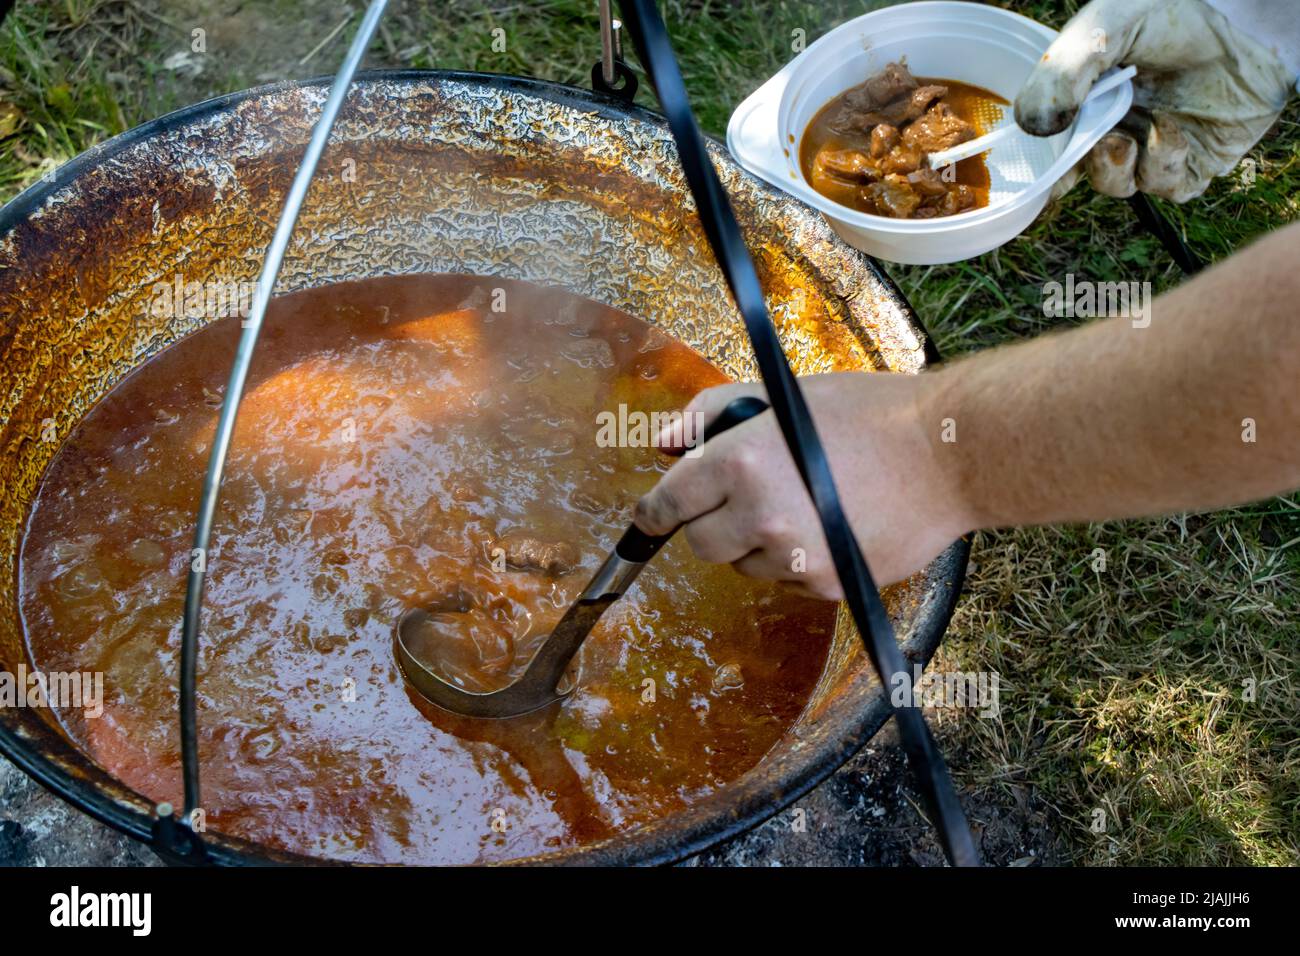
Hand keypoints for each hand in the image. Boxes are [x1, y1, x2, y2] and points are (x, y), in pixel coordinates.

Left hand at [632, 373, 969, 600]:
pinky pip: (784, 581)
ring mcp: (794, 557)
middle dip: (709, 523)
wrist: (948, 455)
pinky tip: (827, 525)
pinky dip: (792, 562)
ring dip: (753, 543)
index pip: (670, 501)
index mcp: (742, 460)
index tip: (648, 517)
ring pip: (742, 565)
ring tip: (799, 504)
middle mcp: (761, 514)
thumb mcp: (783, 395)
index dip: (654, 511)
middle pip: (699, 543)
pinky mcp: (825, 583)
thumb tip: (664, 443)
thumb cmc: (870, 413)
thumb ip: (712, 413)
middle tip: (739, 499)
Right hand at [1015, 0, 1293, 201]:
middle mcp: (1112, 128)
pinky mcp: (1191, 164)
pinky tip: (1173, 132)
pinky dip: (1163, 165)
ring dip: (1120, 166)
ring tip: (1134, 135)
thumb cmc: (1169, 15)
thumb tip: (1038, 127)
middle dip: (1084, 164)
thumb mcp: (1104, 29)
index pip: (1050, 147)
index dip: (1043, 167)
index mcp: (1081, 103)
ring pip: (1118, 186)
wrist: (1242, 17)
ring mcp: (1150, 149)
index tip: (1044, 171)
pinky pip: (1167, 187)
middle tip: (1100, 140)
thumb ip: (1063, 73)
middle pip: (1078, 173)